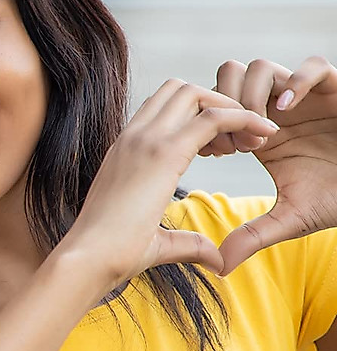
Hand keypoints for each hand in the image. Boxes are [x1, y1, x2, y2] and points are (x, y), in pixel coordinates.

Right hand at [56, 78, 279, 294]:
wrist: (88, 259)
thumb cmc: (111, 256)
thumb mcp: (157, 242)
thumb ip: (188, 243)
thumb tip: (218, 260)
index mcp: (124, 152)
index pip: (162, 109)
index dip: (198, 118)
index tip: (223, 149)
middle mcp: (132, 138)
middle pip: (179, 90)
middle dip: (216, 104)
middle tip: (241, 138)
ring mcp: (145, 141)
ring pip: (195, 93)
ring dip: (229, 107)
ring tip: (252, 138)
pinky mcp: (164, 153)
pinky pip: (213, 117)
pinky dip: (244, 118)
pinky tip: (262, 136)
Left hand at [198, 57, 336, 273]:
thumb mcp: (291, 218)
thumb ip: (254, 235)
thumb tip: (220, 266)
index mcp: (254, 134)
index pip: (213, 109)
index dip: (206, 126)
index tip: (214, 155)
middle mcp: (273, 110)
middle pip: (227, 78)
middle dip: (224, 108)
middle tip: (235, 146)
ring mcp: (302, 97)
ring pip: (259, 67)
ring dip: (252, 99)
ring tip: (263, 137)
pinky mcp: (335, 89)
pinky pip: (313, 66)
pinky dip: (295, 83)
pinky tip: (286, 112)